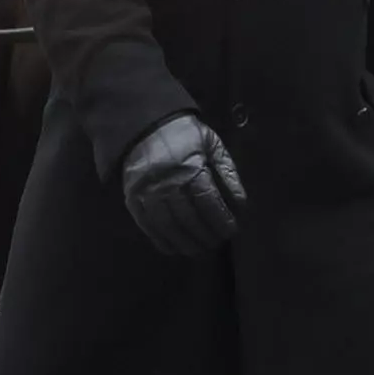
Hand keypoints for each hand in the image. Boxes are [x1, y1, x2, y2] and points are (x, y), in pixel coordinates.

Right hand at [119, 114, 246, 256]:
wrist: (144, 124)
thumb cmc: (184, 134)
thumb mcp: (211, 144)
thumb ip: (227, 172)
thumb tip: (241, 202)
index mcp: (190, 167)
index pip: (208, 201)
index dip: (221, 219)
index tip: (231, 230)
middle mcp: (167, 183)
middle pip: (189, 218)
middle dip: (206, 235)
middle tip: (217, 243)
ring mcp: (147, 193)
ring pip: (168, 226)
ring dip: (186, 242)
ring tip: (199, 250)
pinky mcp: (133, 199)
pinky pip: (148, 226)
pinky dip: (162, 241)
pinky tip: (175, 248)